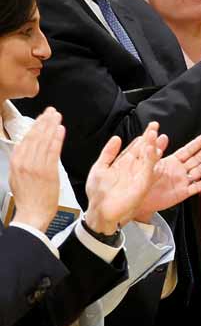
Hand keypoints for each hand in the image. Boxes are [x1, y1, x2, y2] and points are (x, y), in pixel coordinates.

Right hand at [10, 108, 65, 231]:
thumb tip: (27, 149)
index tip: (41, 117)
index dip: (34, 126)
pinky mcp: (48, 172)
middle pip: (35, 136)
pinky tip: (60, 130)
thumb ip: (22, 162)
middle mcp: (24, 162)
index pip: (26, 139)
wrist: (32, 214)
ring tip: (56, 116)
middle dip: (44, 121)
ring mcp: (36, 166)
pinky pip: (53, 151)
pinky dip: (57, 139)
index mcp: (16, 162)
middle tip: (51, 111)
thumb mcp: (17, 177)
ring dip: (51, 126)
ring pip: (44, 141)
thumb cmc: (28, 198)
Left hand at [84, 124, 162, 234]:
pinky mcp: (142, 185)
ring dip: (153, 146)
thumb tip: (116, 138)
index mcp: (123, 164)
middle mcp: (134, 169)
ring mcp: (139, 176)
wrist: (99, 211)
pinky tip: (152, 150)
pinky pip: (148, 171)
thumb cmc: (98, 193)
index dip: (142, 137)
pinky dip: (151, 160)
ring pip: (149, 159)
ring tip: (157, 135)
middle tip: (156, 126)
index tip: (150, 127)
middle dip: (151, 138)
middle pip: (145, 150)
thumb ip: (108, 153)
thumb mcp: (99, 168)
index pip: (135, 147)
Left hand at [133, 133, 200, 221]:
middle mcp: (178, 171)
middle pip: (196, 159)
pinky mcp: (182, 193)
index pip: (187, 151)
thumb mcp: (147, 163)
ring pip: (199, 171)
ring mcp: (182, 181)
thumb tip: (161, 136)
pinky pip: (196, 187)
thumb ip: (155, 150)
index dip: (197, 144)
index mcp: (171, 162)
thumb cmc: (140, 182)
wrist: (138, 200)